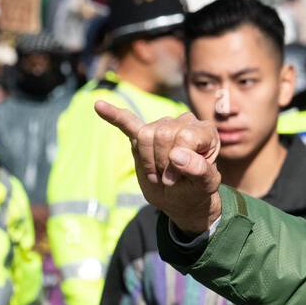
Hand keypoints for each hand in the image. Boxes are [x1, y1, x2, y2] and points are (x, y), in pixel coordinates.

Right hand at [95, 102, 222, 234]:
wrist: (182, 198)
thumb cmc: (198, 189)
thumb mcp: (206, 184)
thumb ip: (199, 169)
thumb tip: (177, 154)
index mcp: (204, 130)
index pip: (184, 136)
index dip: (178, 161)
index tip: (179, 178)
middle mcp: (184, 122)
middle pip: (162, 134)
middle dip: (162, 162)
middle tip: (169, 178)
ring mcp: (162, 126)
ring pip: (144, 135)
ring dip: (148, 160)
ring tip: (159, 172)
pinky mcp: (142, 135)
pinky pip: (127, 122)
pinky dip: (113, 115)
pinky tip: (99, 106)